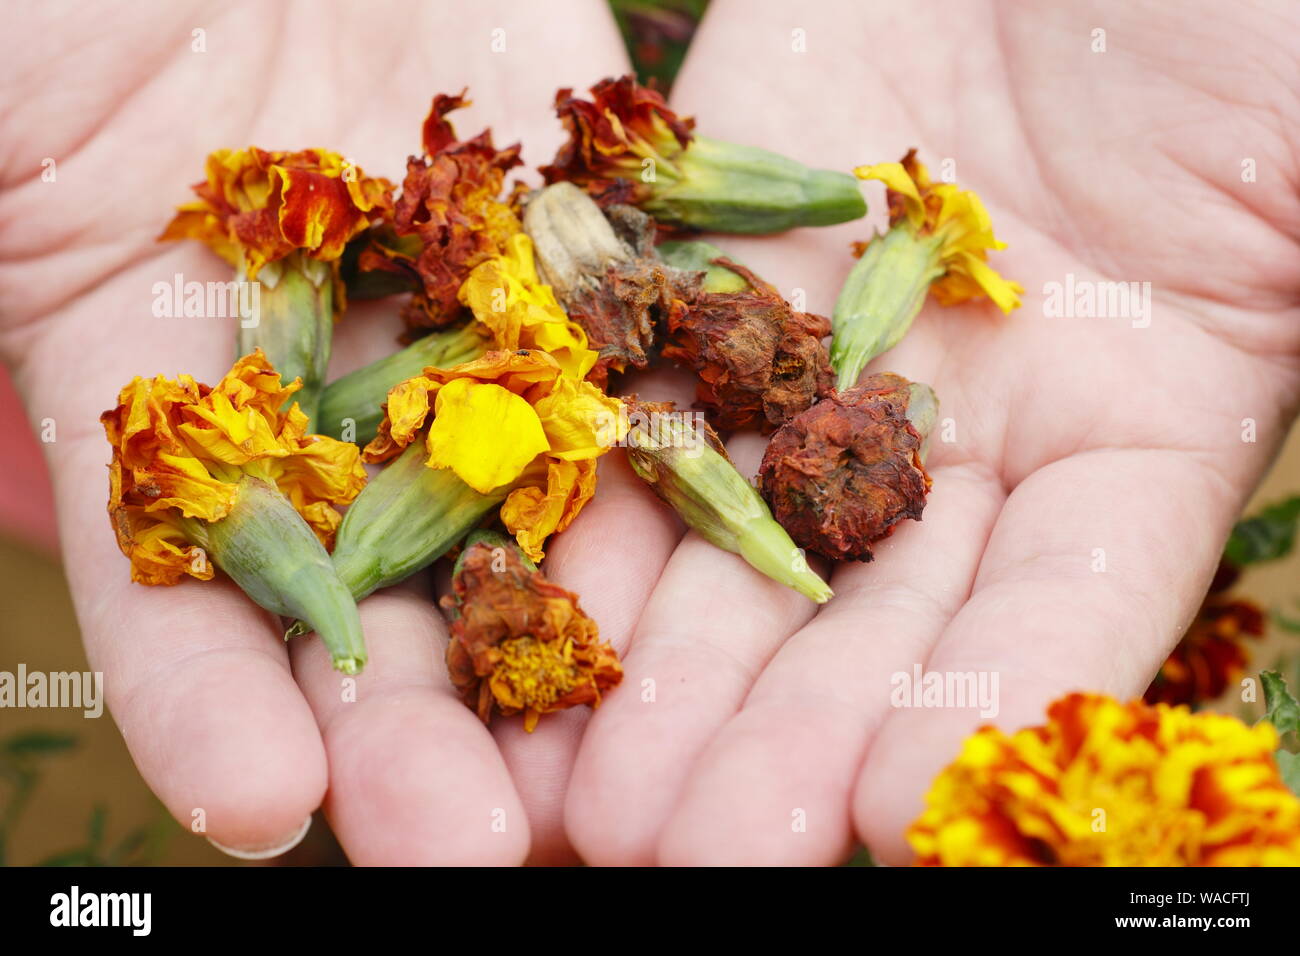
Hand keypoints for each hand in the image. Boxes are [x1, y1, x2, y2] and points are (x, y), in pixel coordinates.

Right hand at [0, 0, 628, 863]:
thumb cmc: (75, 18)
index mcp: (159, 391)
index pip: (182, 588)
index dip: (206, 700)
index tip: (254, 808)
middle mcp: (325, 389)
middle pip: (377, 591)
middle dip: (413, 726)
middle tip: (462, 847)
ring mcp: (462, 323)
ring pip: (524, 502)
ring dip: (563, 634)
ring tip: (606, 772)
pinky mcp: (579, 246)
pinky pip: (640, 342)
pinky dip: (679, 432)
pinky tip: (729, 541)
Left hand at [518, 0, 1299, 863]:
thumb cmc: (1234, 17)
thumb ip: (1296, 295)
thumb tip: (1283, 446)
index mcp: (1140, 423)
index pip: (1056, 606)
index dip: (975, 714)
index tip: (890, 823)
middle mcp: (967, 418)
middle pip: (864, 608)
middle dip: (776, 731)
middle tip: (689, 847)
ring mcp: (826, 342)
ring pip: (733, 527)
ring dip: (662, 660)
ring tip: (588, 793)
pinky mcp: (711, 257)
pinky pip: (642, 376)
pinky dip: (597, 481)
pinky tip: (530, 590)